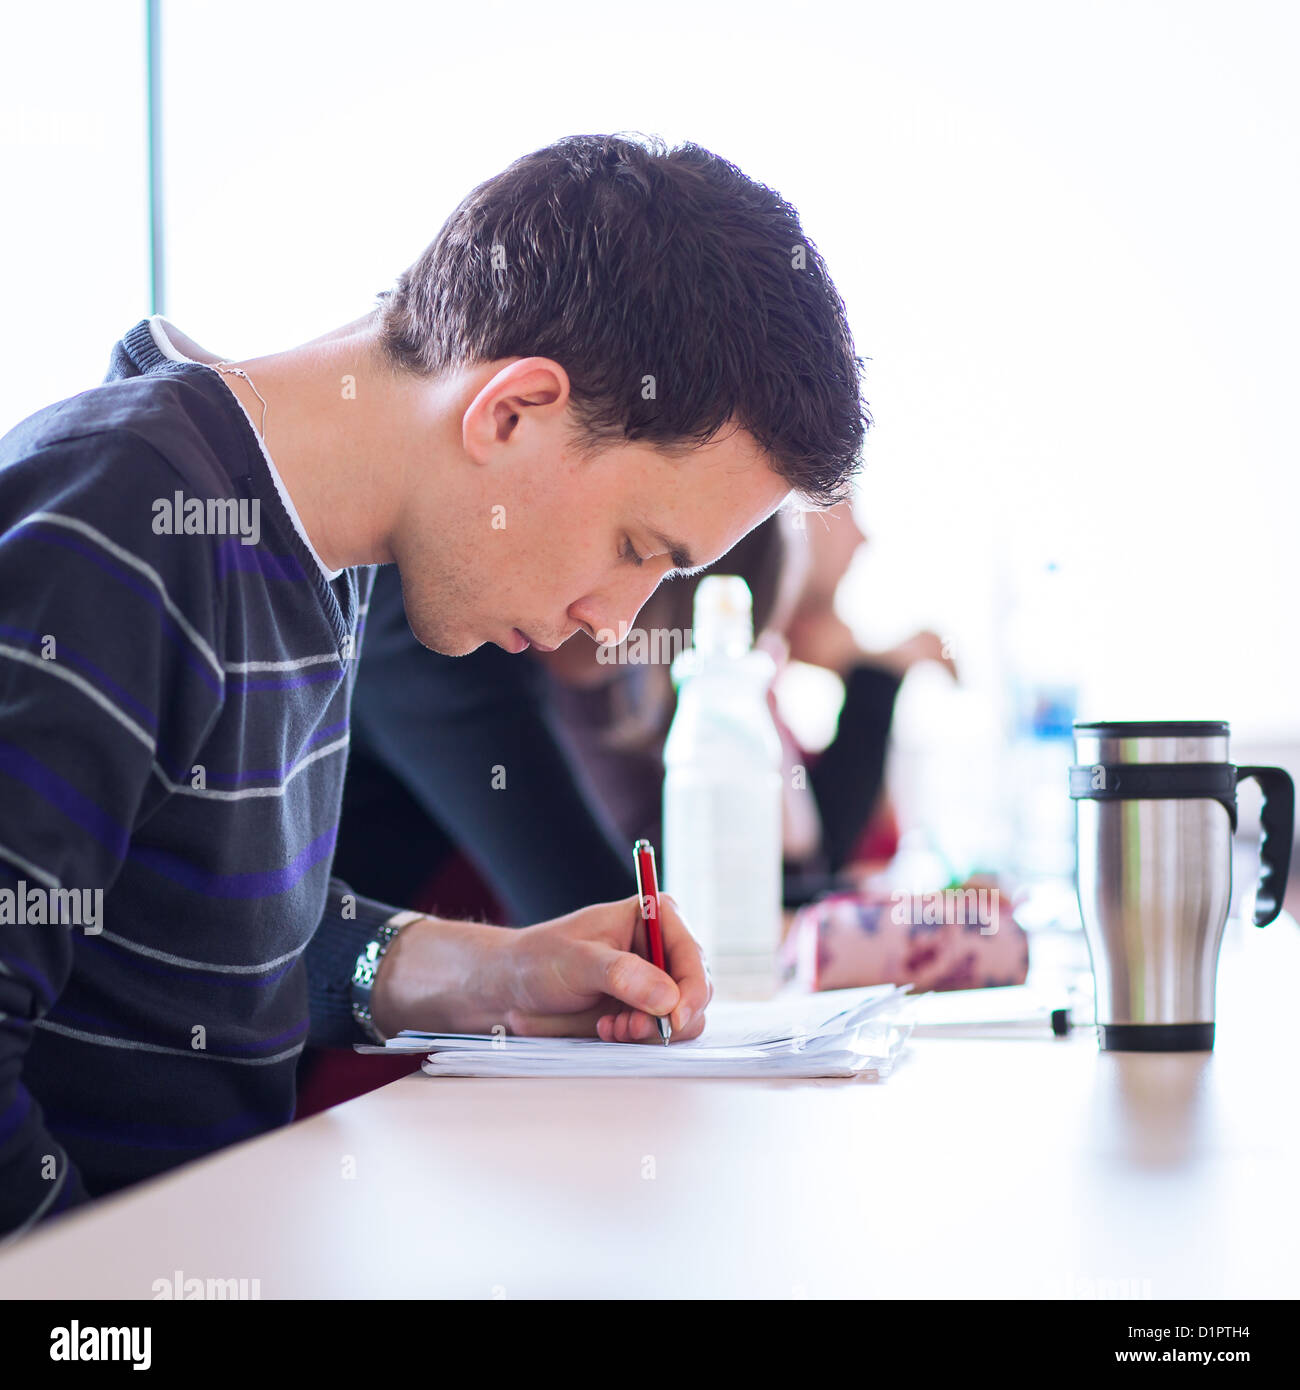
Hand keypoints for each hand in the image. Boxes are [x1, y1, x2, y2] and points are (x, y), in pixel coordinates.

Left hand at [371, 895, 710, 1043]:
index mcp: (654, 916)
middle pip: (695, 990)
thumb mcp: (577, 961)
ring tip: (611, 1028)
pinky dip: (639, 1039)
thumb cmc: (538, 960)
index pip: (692, 955)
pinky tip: (607, 1030)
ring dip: (650, 1031)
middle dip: (668, 1016)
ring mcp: (654, 981)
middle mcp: (661, 947)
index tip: (674, 1019)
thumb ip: (622, 976)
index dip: (691, 990)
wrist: (510, 989)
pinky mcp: (642, 1010)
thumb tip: (668, 998)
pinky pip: (660, 1033)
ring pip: (682, 1017)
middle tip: (630, 1028)